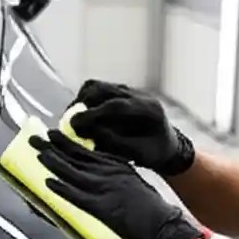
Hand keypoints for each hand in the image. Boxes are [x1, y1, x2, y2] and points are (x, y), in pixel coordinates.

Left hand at [30, 131, 204, 238]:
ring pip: (70, 172)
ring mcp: (103, 190)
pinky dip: (60, 189)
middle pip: (75, 156)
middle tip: (36, 138)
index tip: (53, 133)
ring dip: (52, 162)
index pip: (86, 150)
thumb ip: (113, 171)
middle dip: (53, 146)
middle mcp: (108, 173)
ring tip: (38, 153)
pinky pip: (75, 196)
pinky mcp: (99, 207)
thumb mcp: (131, 179)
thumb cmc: (149, 207)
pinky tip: (48, 183)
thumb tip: (93, 168)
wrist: (162, 226)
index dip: (66, 141)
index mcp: (116, 165)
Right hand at [68, 80, 194, 175]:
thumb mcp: (137, 153)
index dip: (92, 115)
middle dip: (82, 104)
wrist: (169, 145)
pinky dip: (86, 101)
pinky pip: (99, 90)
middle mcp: (139, 95)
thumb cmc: (155, 153)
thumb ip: (114, 142)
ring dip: (81, 100)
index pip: (116, 105)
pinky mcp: (121, 92)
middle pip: (103, 88)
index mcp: (148, 109)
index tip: (73, 125)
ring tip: (75, 119)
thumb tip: (85, 132)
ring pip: (98, 85)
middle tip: (69, 122)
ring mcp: (130, 91)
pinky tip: (83, 117)